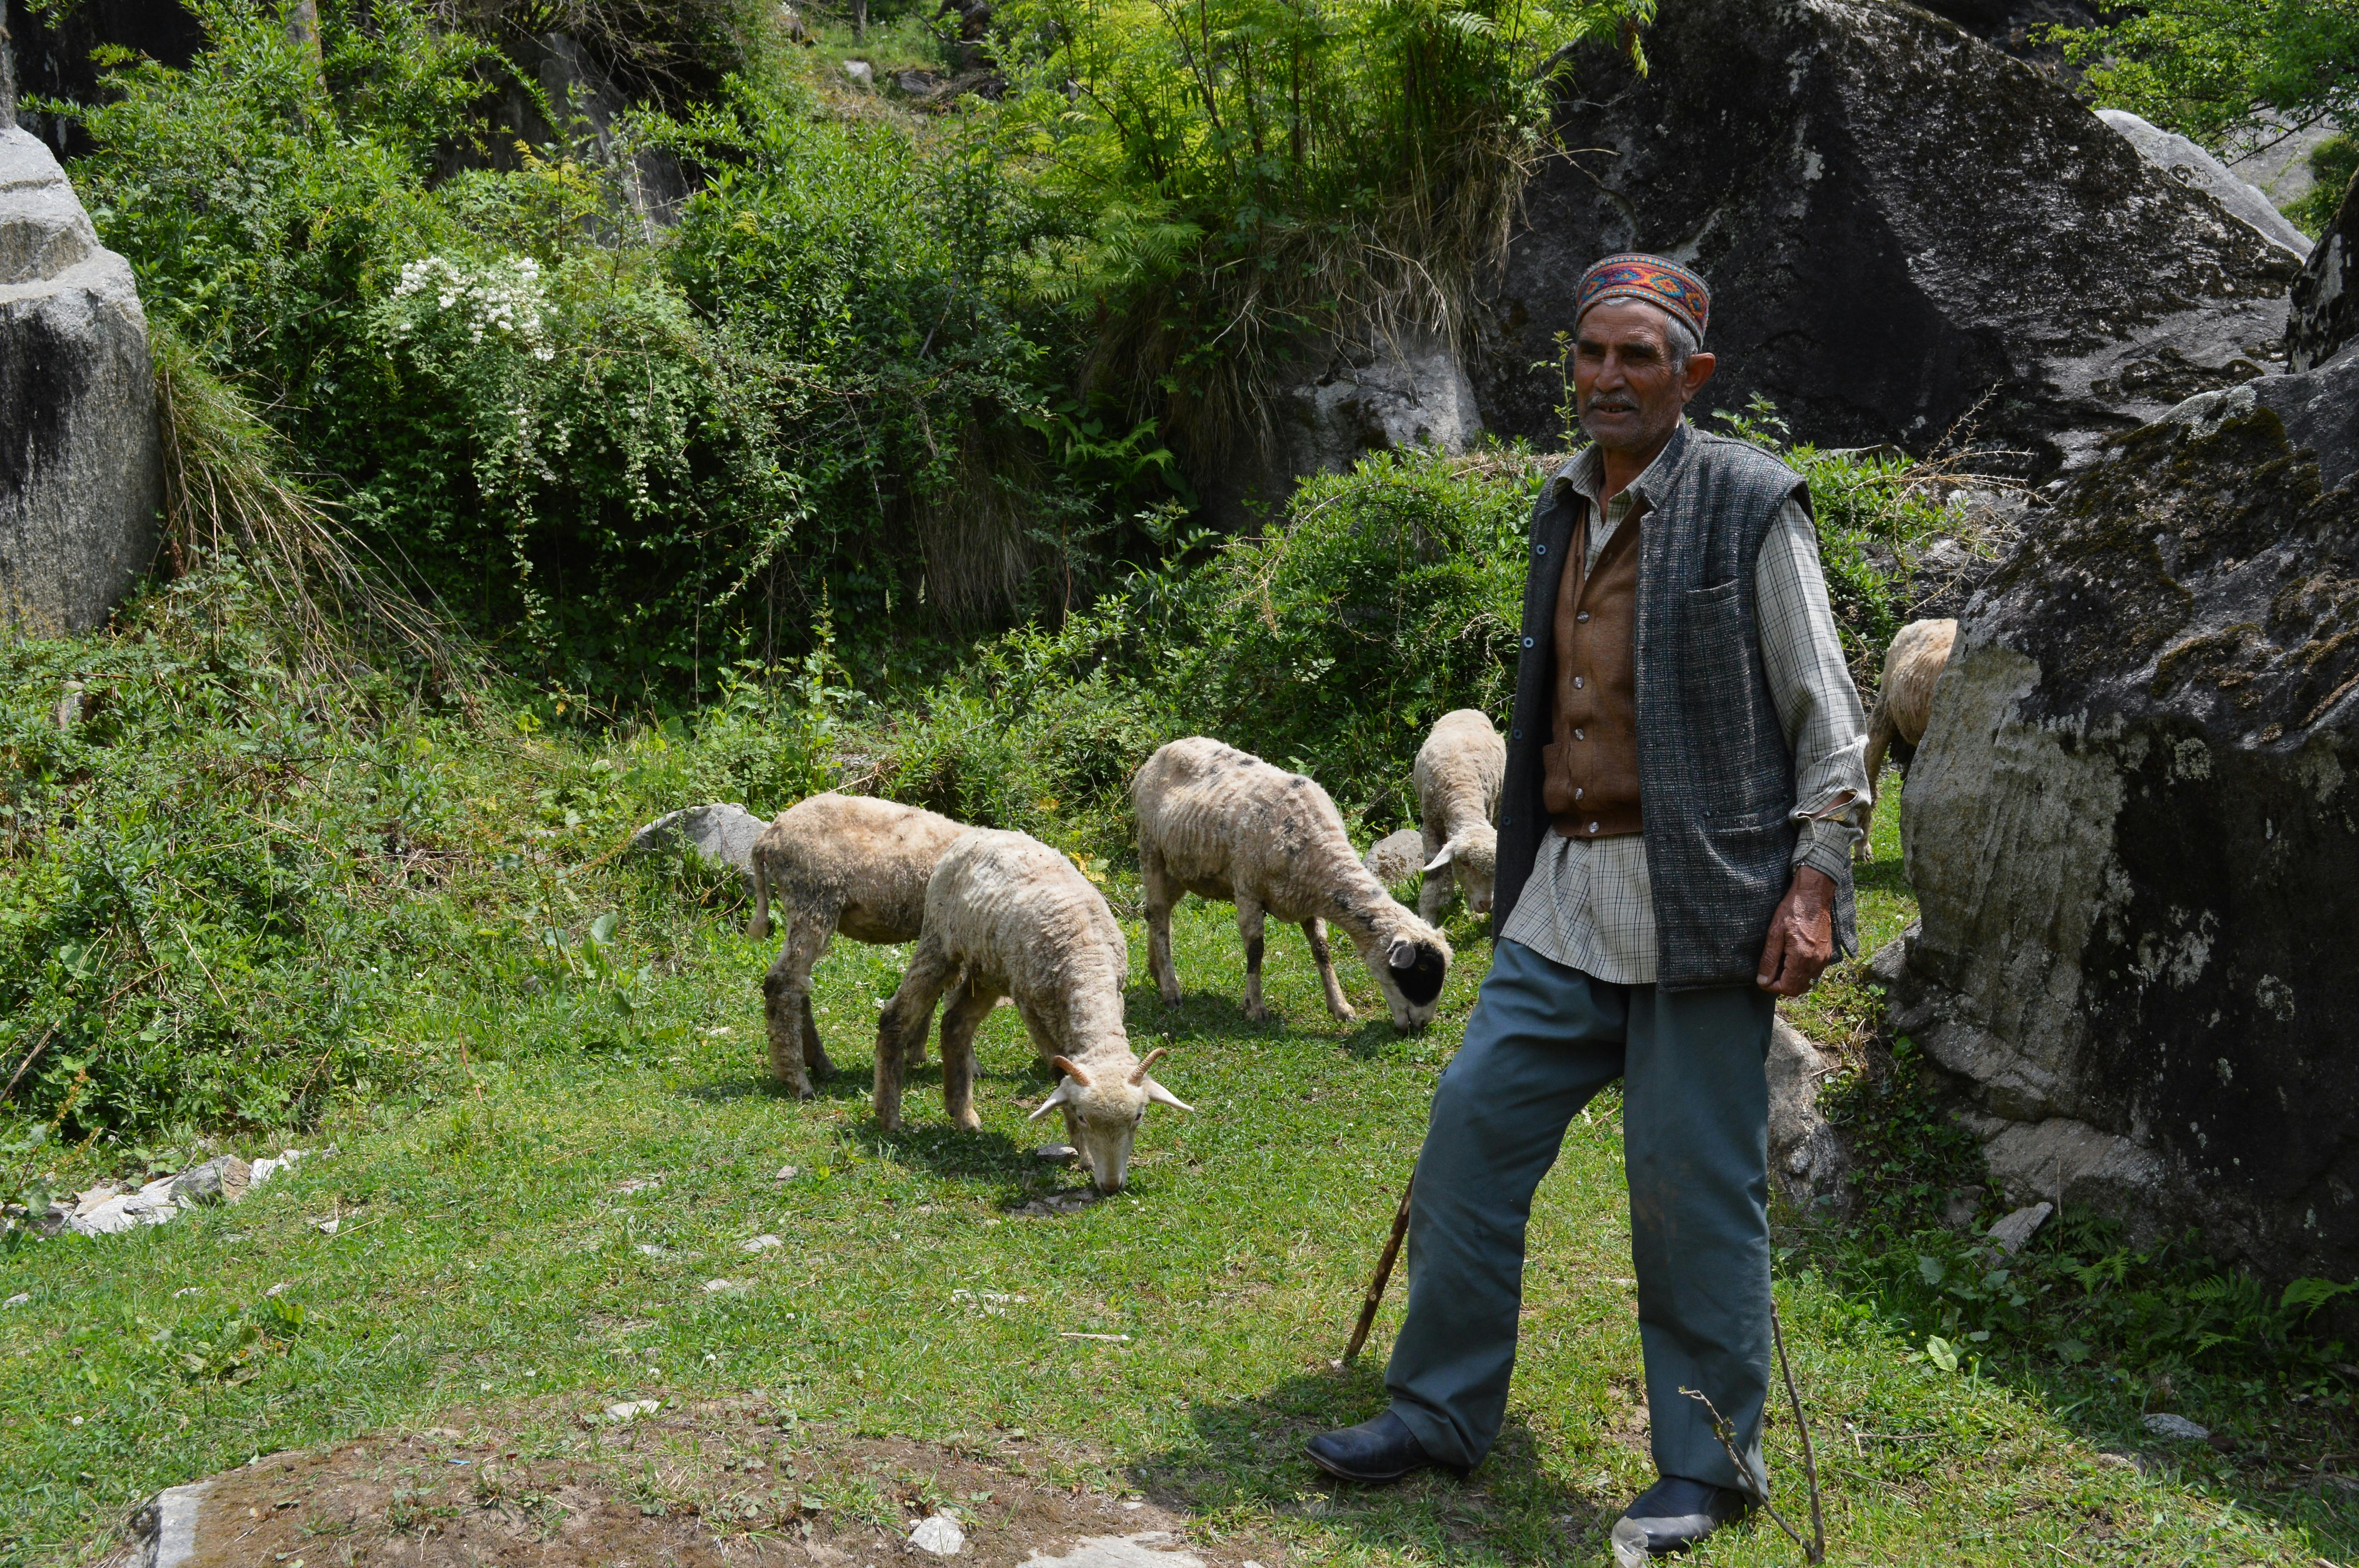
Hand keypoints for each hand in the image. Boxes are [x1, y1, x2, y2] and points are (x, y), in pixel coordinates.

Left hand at [1756, 867, 1836, 997]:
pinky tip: (1791, 959)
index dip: (1772, 987)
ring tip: (1780, 965)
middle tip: (1769, 974)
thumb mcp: (1774, 933)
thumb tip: (1763, 980)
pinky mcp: (1826, 954)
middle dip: (1781, 985)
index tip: (1763, 980)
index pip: (1788, 988)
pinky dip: (1801, 972)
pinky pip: (1813, 972)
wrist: (1814, 895)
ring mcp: (1823, 959)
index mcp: (1802, 957)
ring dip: (1792, 980)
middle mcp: (1816, 962)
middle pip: (1798, 989)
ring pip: (1806, 982)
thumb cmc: (1792, 910)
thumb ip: (1769, 959)